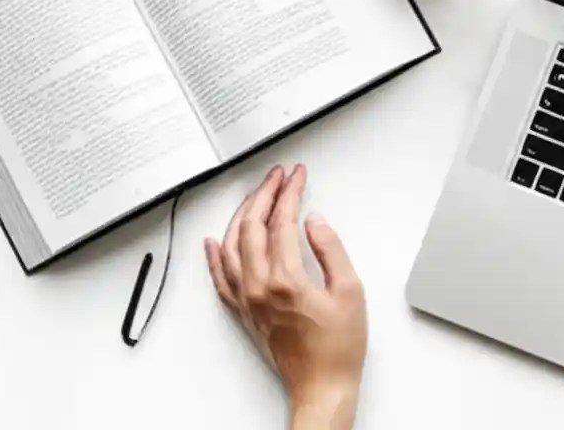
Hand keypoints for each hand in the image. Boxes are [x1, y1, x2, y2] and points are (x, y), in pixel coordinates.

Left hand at [205, 164, 366, 429]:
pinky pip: (220, 279)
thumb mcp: (350, 291)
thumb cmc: (338, 346)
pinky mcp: (244, 313)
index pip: (282, 221)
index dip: (290, 193)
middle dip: (265, 195)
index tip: (297, 177)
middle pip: (252, 227)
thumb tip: (314, 221)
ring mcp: (247, 300)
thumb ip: (330, 249)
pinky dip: (215, 256)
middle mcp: (259, 287)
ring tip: (255, 196)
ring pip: (232, 246)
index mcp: (286, 279)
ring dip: (241, 216)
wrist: (322, 385)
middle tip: (278, 177)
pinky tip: (214, 242)